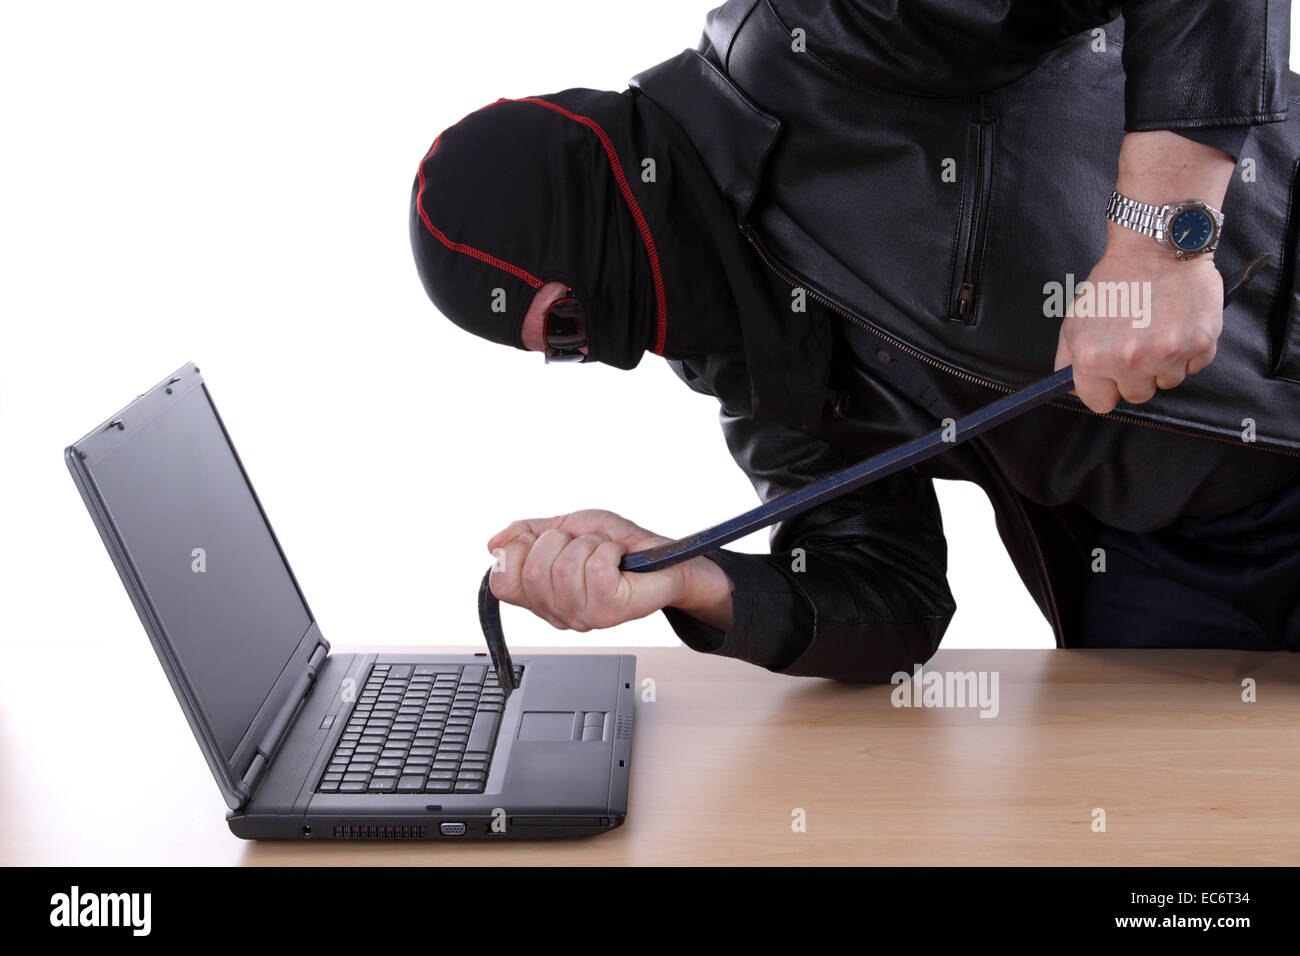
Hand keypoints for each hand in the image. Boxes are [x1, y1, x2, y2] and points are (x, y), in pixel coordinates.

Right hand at [486, 509, 733, 630]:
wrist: (665, 558)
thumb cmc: (620, 545)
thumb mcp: (567, 526)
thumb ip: (527, 532)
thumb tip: (493, 544)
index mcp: (541, 597)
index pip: (501, 582)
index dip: (516, 552)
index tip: (544, 539)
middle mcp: (557, 612)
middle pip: (533, 570)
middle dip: (560, 540)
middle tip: (583, 543)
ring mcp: (582, 616)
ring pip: (565, 567)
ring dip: (589, 544)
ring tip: (604, 550)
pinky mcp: (610, 611)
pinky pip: (596, 569)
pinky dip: (608, 550)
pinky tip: (618, 558)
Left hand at [1054, 129, 1233, 413]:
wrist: (1156, 247)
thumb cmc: (1114, 282)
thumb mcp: (1076, 319)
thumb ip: (1069, 359)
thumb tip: (1074, 389)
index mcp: (1094, 358)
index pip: (1100, 403)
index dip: (1105, 389)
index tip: (1110, 376)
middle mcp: (1130, 361)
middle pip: (1136, 396)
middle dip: (1135, 376)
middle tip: (1137, 342)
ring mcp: (1168, 354)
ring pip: (1167, 382)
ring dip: (1163, 363)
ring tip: (1158, 328)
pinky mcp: (1201, 344)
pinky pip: (1194, 366)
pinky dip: (1189, 350)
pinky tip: (1179, 324)